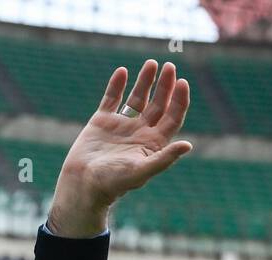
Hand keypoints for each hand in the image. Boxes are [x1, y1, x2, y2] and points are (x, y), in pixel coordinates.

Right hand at [47, 60, 191, 236]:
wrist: (83, 184)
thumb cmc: (114, 183)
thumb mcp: (142, 171)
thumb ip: (165, 158)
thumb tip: (188, 145)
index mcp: (153, 144)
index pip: (172, 118)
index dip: (179, 100)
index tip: (182, 82)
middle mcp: (140, 133)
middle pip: (158, 105)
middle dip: (165, 86)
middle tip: (170, 66)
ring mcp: (122, 126)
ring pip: (137, 98)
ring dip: (145, 81)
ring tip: (152, 63)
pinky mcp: (102, 121)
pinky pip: (112, 98)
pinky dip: (117, 85)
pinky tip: (122, 71)